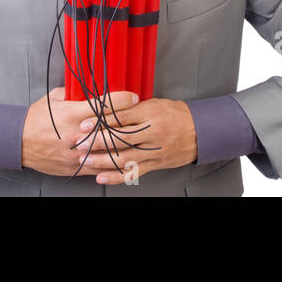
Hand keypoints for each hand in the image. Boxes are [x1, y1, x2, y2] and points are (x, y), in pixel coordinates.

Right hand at [21, 87, 138, 176]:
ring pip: (108, 150)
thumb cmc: (36, 120)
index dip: (122, 100)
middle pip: (110, 128)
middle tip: (142, 115)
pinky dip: (113, 164)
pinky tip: (126, 159)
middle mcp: (76, 134)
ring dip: (126, 144)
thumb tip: (89, 86)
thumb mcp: (53, 99)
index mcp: (71, 114)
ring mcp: (76, 152)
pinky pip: (100, 167)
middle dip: (129, 120)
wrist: (17, 142)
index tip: (134, 97)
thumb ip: (73, 93)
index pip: (102, 105)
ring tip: (141, 138)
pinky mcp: (75, 166)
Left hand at [77, 97, 196, 184]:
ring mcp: (154, 149)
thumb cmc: (178, 115)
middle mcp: (152, 131)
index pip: (121, 116)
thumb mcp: (156, 104)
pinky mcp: (156, 163)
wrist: (201, 131)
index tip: (85, 124)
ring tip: (86, 160)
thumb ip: (133, 108)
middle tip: (80, 142)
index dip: (100, 121)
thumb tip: (108, 109)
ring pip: (125, 156)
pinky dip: (117, 176)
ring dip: (102, 159)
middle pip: (120, 137)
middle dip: (97, 141)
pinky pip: (134, 172)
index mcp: (150, 113)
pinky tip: (103, 177)